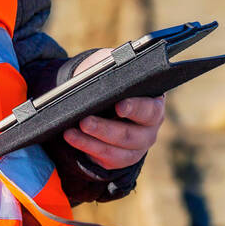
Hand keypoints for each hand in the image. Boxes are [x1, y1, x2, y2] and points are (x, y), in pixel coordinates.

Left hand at [61, 48, 165, 169]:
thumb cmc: (112, 82)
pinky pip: (106, 159)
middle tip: (84, 121)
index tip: (118, 106)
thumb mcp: (114, 69)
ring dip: (91, 142)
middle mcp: (149, 130)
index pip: (150, 110)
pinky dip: (87, 149)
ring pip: (116, 151)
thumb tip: (108, 66)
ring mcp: (137, 147)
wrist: (104, 100)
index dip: (135, 108)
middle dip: (105, 128)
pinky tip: (72, 138)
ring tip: (70, 132)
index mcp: (154, 105)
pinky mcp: (121, 159)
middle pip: (131, 135)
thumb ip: (115, 66)